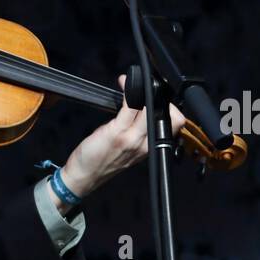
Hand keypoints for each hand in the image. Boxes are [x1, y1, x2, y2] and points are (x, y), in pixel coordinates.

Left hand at [53, 72, 186, 212]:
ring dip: (143, 91)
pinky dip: (129, 92)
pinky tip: (123, 85)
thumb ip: (138, 129)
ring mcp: (132, 138)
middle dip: (160, 96)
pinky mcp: (117, 133)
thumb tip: (142, 103)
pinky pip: (130, 106)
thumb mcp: (127, 147)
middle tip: (145, 86)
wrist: (84, 176)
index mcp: (150, 147)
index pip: (174, 124)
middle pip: (171, 117)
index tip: (158, 94)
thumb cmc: (102, 160)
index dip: (171, 107)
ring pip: (150, 109)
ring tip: (130, 83)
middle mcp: (145, 144)